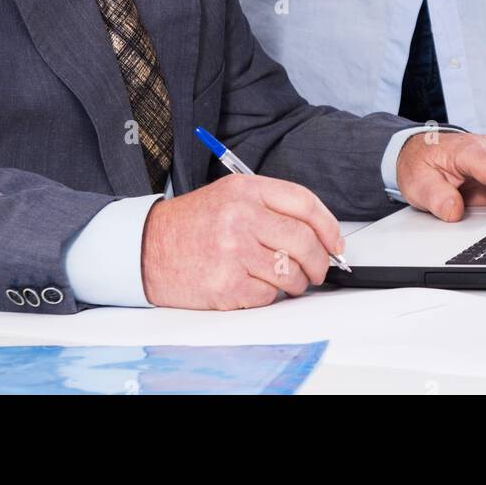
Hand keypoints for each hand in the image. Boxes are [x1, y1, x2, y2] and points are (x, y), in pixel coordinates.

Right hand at [140, 173, 344, 309]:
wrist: (148, 248)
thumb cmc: (194, 224)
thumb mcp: (231, 196)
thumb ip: (272, 208)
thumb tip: (319, 234)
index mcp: (246, 190)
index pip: (304, 203)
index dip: (328, 226)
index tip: (336, 243)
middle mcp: (240, 217)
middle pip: (304, 241)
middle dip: (319, 262)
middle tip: (318, 270)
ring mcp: (233, 251)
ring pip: (291, 272)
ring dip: (295, 283)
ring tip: (280, 278)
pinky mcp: (226, 285)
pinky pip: (268, 296)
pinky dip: (267, 296)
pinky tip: (251, 285)